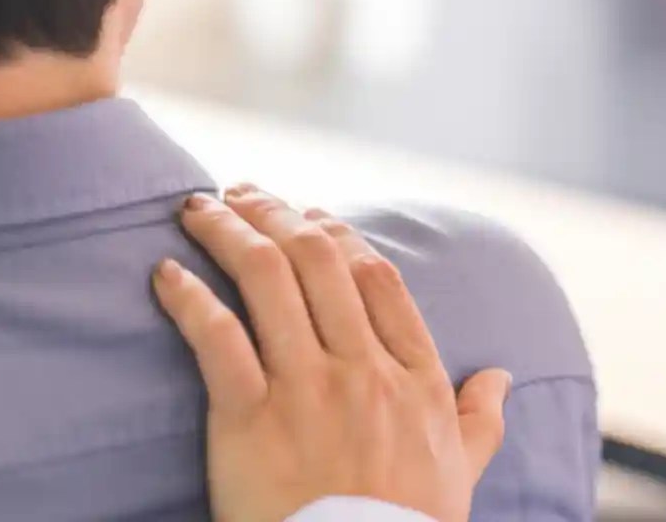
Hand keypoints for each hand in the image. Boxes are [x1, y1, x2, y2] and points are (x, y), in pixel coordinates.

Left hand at [153, 185, 511, 521]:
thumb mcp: (461, 472)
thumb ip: (480, 418)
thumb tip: (501, 377)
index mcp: (413, 375)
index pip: (375, 275)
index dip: (338, 232)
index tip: (309, 214)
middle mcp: (362, 368)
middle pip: (315, 259)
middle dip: (274, 212)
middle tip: (241, 194)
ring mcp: (306, 390)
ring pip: (265, 279)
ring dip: (227, 231)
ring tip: (195, 209)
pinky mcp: (251, 420)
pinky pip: (217, 338)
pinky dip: (187, 298)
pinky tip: (165, 273)